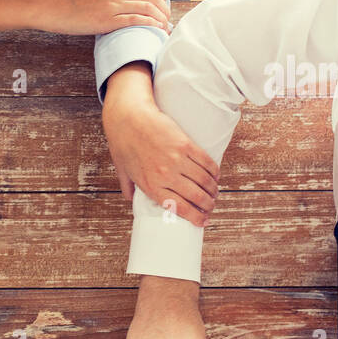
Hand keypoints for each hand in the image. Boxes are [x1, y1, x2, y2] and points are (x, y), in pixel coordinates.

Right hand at [44, 0, 170, 35]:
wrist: (56, 6)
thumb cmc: (74, 3)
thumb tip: (126, 5)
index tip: (166, 2)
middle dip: (165, 8)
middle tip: (167, 19)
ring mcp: (115, 5)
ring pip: (148, 7)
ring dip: (161, 19)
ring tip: (165, 28)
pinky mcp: (109, 20)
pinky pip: (136, 20)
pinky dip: (151, 25)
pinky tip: (156, 30)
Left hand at [102, 63, 219, 225]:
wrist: (128, 117)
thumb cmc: (123, 143)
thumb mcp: (122, 170)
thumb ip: (128, 187)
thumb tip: (131, 200)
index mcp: (151, 186)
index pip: (180, 208)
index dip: (196, 217)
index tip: (203, 221)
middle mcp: (165, 176)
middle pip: (196, 197)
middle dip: (208, 205)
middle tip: (211, 206)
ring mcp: (177, 160)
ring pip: (204, 181)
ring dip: (213, 189)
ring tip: (214, 192)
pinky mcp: (185, 145)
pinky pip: (206, 162)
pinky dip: (214, 171)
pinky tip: (215, 176)